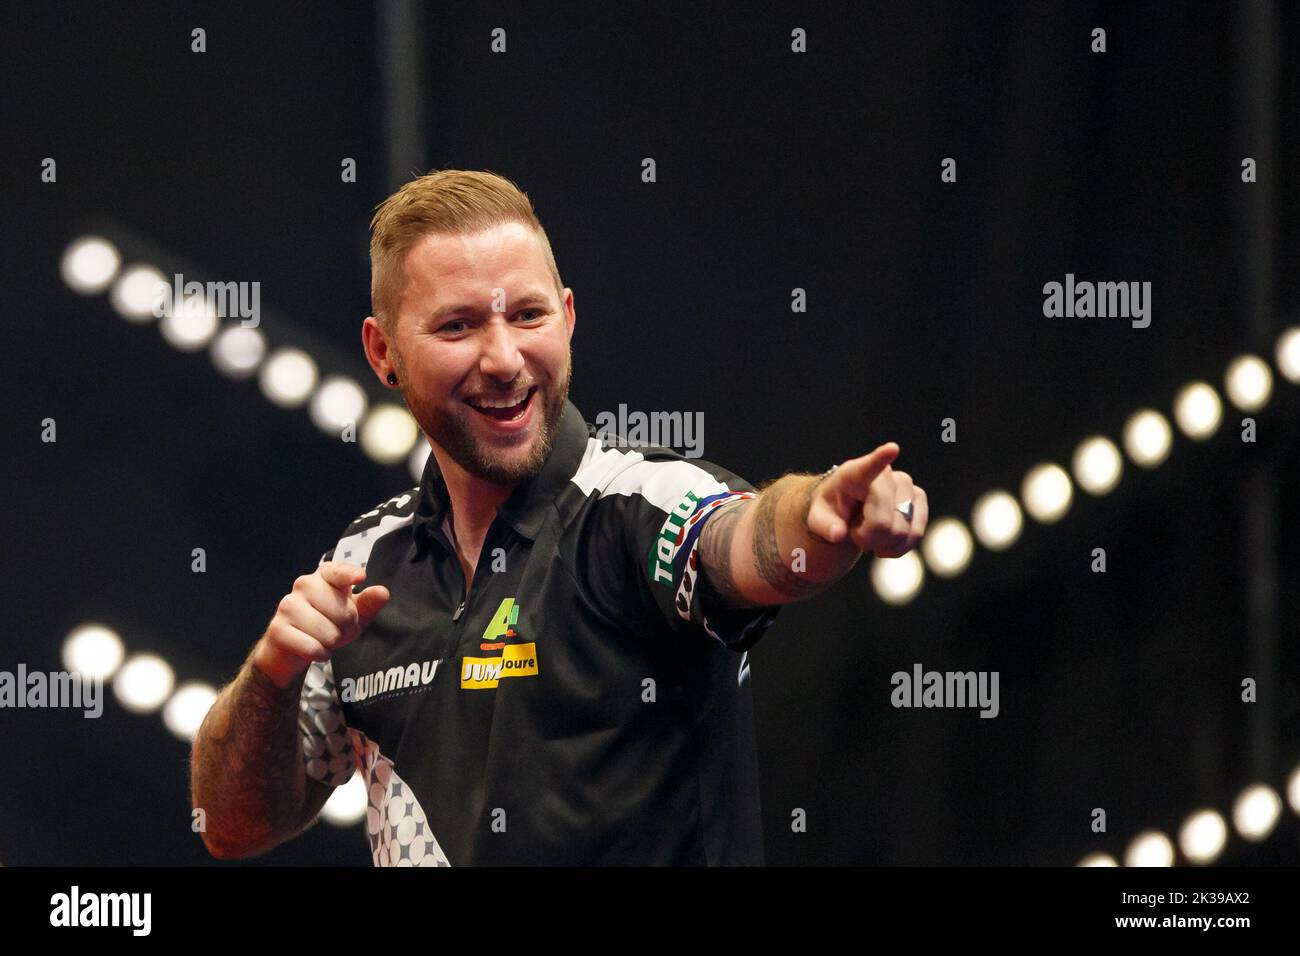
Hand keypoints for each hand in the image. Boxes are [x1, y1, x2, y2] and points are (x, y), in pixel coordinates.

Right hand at [253, 561, 390, 686]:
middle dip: (346, 627)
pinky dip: (320, 654)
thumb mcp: (354, 614)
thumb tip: (383, 592)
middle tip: (335, 628)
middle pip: (343, 612)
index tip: (360, 577)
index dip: (349, 574)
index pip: (338, 572)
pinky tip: (313, 649)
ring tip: (321, 637)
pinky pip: (313, 648)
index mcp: (324, 576)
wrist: (292, 648)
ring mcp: (288, 605)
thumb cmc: (327, 624)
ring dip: (331, 643)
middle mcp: (304, 584)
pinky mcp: (277, 628)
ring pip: (328, 633)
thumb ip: (369, 603)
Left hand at [804, 443, 928, 557]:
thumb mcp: (818, 519)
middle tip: (855, 533)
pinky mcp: (918, 498)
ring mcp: (905, 484)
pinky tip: (885, 544)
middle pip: (883, 522)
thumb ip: (824, 526)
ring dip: (883, 543)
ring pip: (901, 531)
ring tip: (870, 534)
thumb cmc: (831, 511)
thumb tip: (837, 533)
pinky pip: (916, 533)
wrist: (848, 511)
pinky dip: (900, 547)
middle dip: (868, 538)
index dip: (881, 459)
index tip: (892, 448)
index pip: (869, 466)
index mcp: (854, 474)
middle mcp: (884, 474)